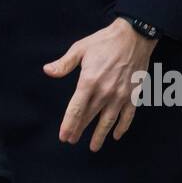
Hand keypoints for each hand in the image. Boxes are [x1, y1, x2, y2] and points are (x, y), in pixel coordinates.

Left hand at [43, 17, 158, 149]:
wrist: (134, 36)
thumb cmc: (104, 41)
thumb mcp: (80, 48)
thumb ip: (64, 63)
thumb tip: (47, 71)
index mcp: (89, 81)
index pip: (76, 109)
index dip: (69, 125)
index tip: (64, 137)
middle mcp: (105, 92)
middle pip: (89, 117)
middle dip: (79, 130)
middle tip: (71, 141)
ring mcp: (120, 95)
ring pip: (108, 121)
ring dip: (100, 135)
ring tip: (93, 147)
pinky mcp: (133, 95)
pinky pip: (128, 116)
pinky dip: (122, 127)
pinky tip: (116, 135)